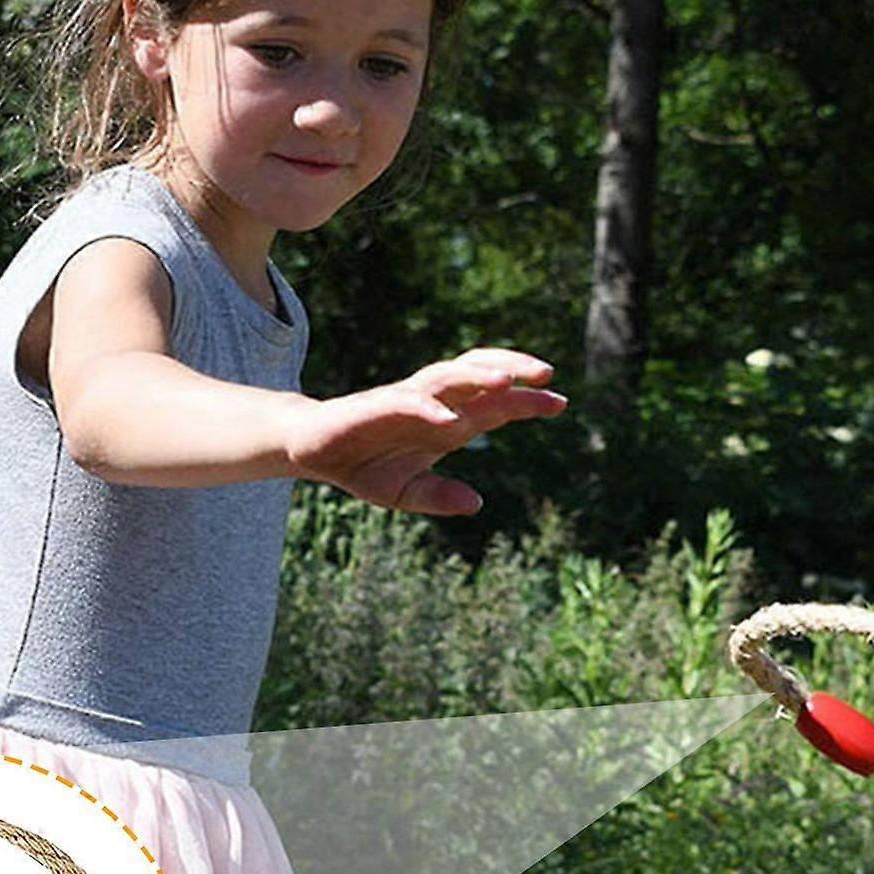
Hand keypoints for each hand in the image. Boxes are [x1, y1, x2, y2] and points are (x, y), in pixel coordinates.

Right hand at [282, 348, 567, 514]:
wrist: (313, 449)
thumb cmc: (363, 465)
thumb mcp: (405, 493)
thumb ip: (439, 497)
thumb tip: (476, 503)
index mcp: (449, 422)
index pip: (496, 404)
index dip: (527, 401)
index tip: (560, 403)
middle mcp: (435, 404)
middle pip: (480, 374)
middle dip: (514, 370)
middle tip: (547, 376)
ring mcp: (407, 399)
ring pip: (449, 375)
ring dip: (478, 375)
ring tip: (507, 380)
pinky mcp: (377, 405)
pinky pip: (409, 400)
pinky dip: (431, 407)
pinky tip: (451, 419)